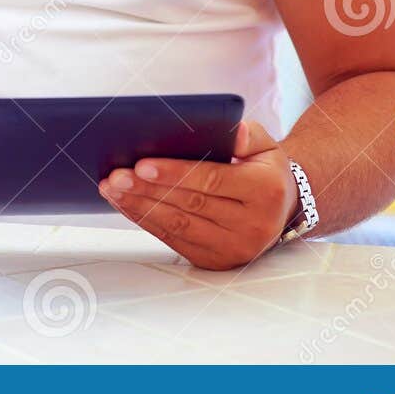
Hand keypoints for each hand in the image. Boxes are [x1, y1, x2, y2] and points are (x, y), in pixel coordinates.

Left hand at [99, 120, 298, 269]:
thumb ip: (249, 135)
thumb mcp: (266, 146)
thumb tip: (233, 132)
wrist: (281, 211)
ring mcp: (234, 249)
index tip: (142, 164)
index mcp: (266, 192)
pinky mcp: (215, 261)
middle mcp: (253, 226)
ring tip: (113, 188)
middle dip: (148, 189)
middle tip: (117, 175)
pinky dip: (146, 221)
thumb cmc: (265, 171)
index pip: (213, 181)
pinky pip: (174, 240)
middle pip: (190, 205)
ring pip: (178, 226)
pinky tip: (126, 204)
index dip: (175, 173)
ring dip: (140, 206)